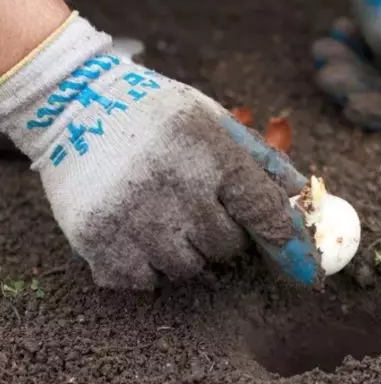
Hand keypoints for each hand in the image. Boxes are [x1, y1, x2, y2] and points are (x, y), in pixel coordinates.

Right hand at [0, 12, 322, 289]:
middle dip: (221, 234)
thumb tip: (301, 195)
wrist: (74, 103)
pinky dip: (146, 265)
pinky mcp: (97, 237)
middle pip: (226, 247)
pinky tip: (136, 232)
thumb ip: (260, 159)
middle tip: (198, 208)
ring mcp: (134, 214)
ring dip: (183, 251)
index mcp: (211, 151)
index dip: (287, 244)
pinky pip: (143, 280)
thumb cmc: (156, 115)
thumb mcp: (212, 120)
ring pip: (186, 269)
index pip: (264, 211)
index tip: (302, 268)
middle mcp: (176, 185)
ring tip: (162, 215)